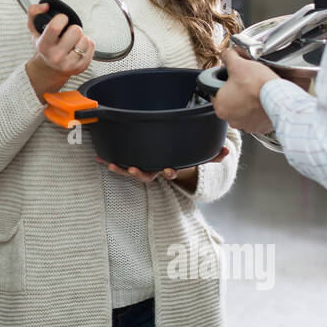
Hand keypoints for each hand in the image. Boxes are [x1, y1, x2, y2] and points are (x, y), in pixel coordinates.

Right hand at [25, 2, 94, 100]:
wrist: (51, 66)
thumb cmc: (45, 45)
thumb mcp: (34, 29)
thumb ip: (34, 12)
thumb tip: (46, 6)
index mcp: (43, 46)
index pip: (55, 26)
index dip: (61, 18)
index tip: (62, 19)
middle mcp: (56, 57)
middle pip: (75, 30)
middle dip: (74, 28)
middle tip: (68, 32)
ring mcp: (69, 63)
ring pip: (85, 39)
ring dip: (81, 37)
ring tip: (73, 41)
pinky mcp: (81, 66)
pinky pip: (91, 45)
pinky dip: (87, 43)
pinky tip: (78, 46)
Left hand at [95, 146, 229, 187]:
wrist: (173, 164)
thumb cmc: (184, 157)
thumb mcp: (199, 156)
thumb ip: (213, 154)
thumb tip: (227, 151)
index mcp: (170, 167)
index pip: (171, 172)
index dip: (169, 172)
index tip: (168, 170)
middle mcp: (155, 170)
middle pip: (147, 175)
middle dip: (139, 173)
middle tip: (133, 169)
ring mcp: (143, 168)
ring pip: (131, 171)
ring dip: (120, 168)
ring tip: (110, 165)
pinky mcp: (132, 163)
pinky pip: (119, 163)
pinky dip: (108, 160)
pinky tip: (98, 156)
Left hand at [211, 50, 277, 135]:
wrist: (281, 99)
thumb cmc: (259, 85)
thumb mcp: (239, 65)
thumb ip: (229, 57)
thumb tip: (226, 54)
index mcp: (220, 106)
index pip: (215, 91)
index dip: (224, 81)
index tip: (232, 77)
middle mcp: (230, 119)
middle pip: (230, 101)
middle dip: (237, 91)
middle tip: (247, 82)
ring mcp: (246, 125)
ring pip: (243, 110)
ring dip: (248, 101)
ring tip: (256, 91)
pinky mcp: (260, 128)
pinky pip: (257, 117)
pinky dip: (259, 109)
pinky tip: (264, 100)